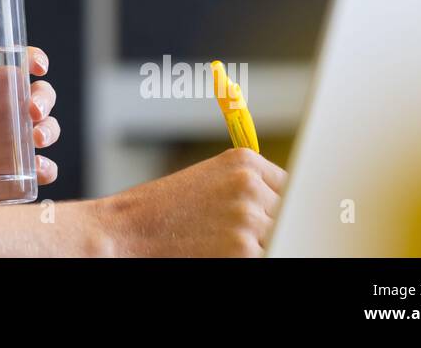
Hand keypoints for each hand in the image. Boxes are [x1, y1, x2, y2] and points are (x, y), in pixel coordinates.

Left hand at [0, 46, 60, 202]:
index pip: (11, 67)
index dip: (31, 59)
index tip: (37, 65)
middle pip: (36, 95)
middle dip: (44, 98)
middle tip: (33, 109)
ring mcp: (8, 146)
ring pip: (45, 128)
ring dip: (50, 129)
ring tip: (36, 139)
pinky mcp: (11, 176)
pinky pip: (40, 169)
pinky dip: (46, 168)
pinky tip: (38, 169)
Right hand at [95, 148, 286, 255]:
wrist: (124, 232)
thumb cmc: (163, 213)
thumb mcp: (209, 183)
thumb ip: (251, 189)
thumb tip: (291, 210)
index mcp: (245, 162)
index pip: (295, 188)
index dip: (288, 209)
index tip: (288, 221)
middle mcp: (250, 186)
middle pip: (292, 215)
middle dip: (275, 230)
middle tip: (240, 235)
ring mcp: (249, 219)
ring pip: (283, 239)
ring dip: (263, 247)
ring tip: (225, 245)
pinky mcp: (245, 251)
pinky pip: (271, 255)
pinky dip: (252, 258)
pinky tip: (223, 254)